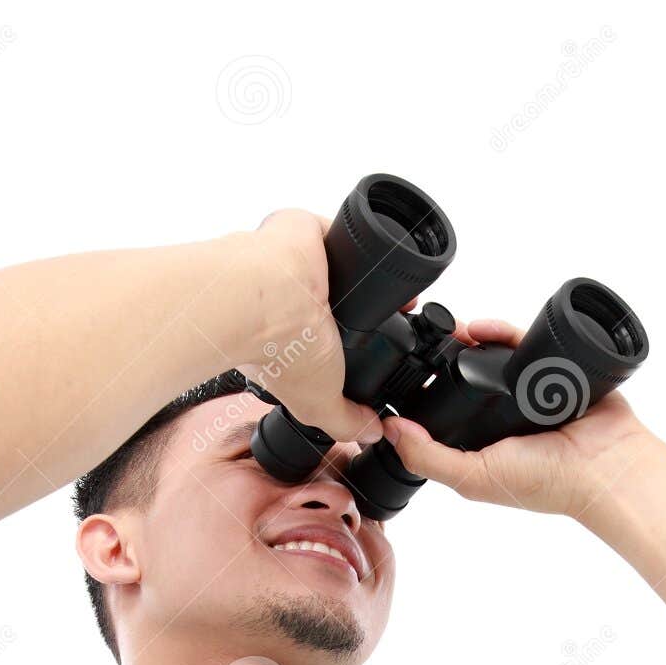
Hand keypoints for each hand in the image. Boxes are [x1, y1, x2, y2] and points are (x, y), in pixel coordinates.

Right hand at [239, 209, 380, 443]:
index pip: (329, 337)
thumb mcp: (317, 402)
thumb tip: (370, 433)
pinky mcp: (310, 230)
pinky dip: (365, 240)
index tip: (386, 348)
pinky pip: (343, 230)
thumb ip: (345, 421)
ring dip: (372, 275)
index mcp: (291, 335)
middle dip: (370, 310)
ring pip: (347, 267)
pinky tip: (388, 255)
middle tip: (400, 319)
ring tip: (399, 292)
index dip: (359, 343)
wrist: (265, 297)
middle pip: (343, 301)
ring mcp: (301, 264)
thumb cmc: (277, 347)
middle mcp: (294, 300)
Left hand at [378, 319, 665, 518]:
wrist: (609, 464)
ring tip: (454, 329)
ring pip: (492, 357)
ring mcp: (529, 391)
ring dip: (472, 340)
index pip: (442, 414)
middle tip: (427, 341)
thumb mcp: (474, 478)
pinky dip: (503, 331)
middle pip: (465, 378)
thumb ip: (428, 458)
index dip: (421, 393)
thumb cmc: (547, 482)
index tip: (403, 370)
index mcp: (481, 445)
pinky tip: (484, 328)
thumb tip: (387, 429)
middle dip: (446, 358)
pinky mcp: (553, 369)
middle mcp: (502, 418)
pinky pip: (522, 342)